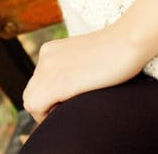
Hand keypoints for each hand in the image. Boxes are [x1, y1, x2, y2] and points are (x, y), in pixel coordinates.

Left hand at [22, 24, 144, 123]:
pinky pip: (36, 106)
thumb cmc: (116, 54)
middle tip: (69, 108)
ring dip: (47, 112)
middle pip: (30, 93)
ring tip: (72, 107)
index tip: (69, 101)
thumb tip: (65, 91)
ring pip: (30, 102)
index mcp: (50, 51)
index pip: (37, 83)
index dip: (50, 99)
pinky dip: (48, 115)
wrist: (127, 42)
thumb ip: (70, 70)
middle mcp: (45, 57)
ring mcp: (48, 67)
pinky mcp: (57, 81)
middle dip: (46, 106)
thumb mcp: (84, 60)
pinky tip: (71, 107)